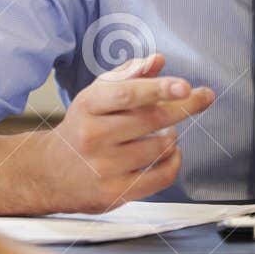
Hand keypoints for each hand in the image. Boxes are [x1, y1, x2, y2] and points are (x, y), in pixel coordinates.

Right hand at [39, 53, 214, 212]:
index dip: (159, 88)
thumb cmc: (82, 127)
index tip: (184, 86)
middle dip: (184, 106)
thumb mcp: (97, 95)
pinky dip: (174, 161)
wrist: (51, 173)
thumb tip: (158, 60)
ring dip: (172, 136)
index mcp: (88, 106)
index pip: (127, 94)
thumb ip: (129, 75)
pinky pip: (162, 176)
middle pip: (151, 120)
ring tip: (163, 131)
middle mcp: (93, 136)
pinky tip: (169, 153)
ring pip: (160, 146)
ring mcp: (103, 167)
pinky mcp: (115, 192)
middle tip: (203, 97)